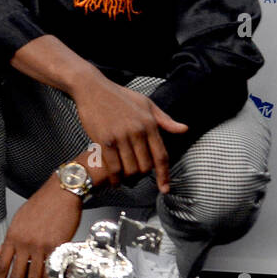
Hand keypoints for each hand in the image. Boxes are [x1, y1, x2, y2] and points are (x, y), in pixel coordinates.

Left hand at [0, 181, 81, 277]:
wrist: (60, 194)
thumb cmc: (41, 205)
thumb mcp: (19, 221)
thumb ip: (9, 240)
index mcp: (12, 238)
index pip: (1, 267)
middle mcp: (23, 245)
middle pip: (15, 277)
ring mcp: (40, 247)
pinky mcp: (57, 247)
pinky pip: (51, 273)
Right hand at [71, 74, 187, 191]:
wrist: (92, 89)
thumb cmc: (119, 96)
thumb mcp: (146, 104)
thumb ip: (165, 120)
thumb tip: (184, 129)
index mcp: (150, 124)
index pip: (161, 156)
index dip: (165, 175)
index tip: (165, 188)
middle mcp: (137, 132)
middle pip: (146, 166)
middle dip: (142, 176)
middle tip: (135, 177)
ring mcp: (120, 136)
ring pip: (130, 168)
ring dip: (128, 178)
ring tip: (124, 179)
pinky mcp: (104, 140)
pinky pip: (113, 166)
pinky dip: (115, 178)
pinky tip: (114, 181)